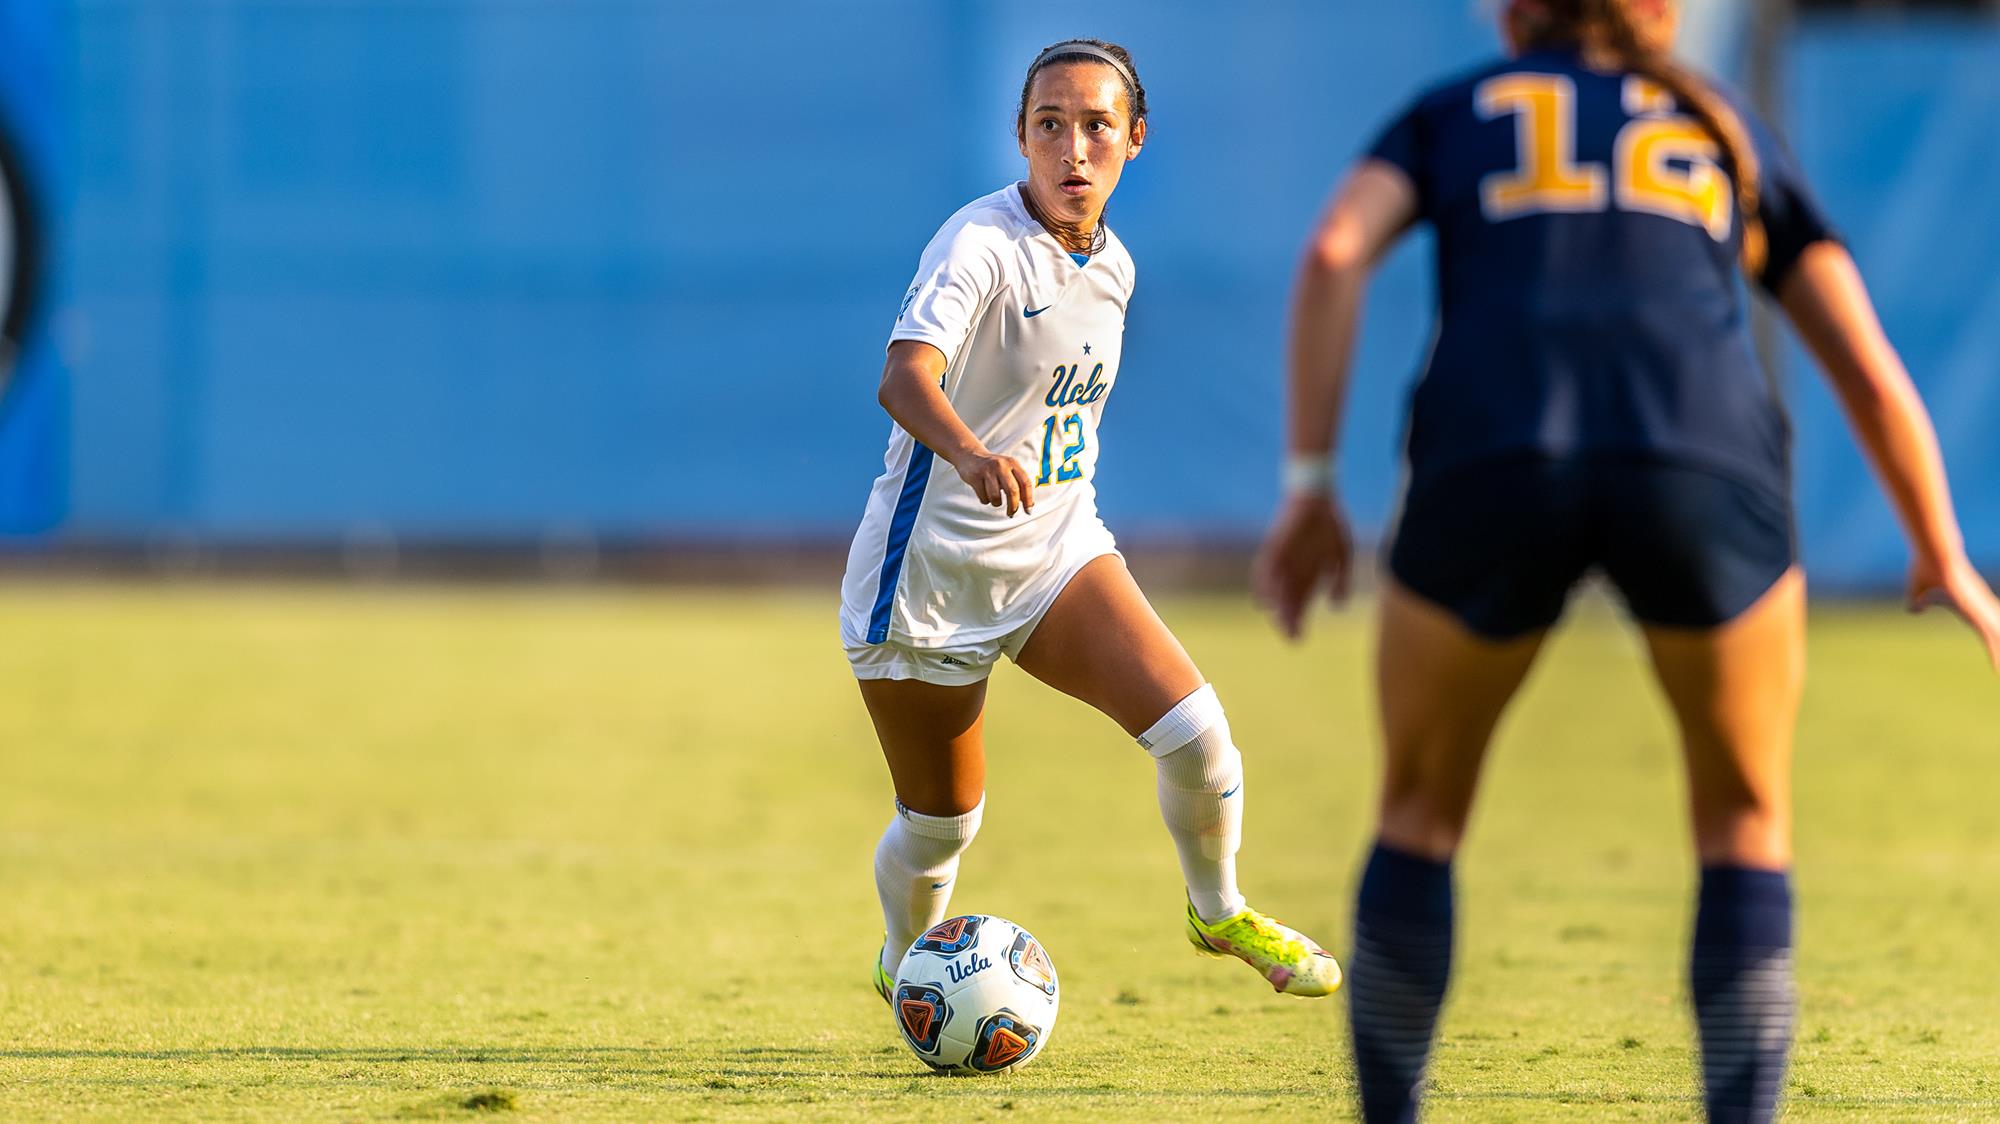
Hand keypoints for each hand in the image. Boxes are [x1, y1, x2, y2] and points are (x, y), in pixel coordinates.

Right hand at [955, 449, 1034, 516]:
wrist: (970, 456)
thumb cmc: (993, 468)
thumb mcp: (1008, 470)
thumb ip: (1018, 485)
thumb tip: (1029, 505)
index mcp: (1012, 463)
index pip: (1025, 483)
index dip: (1028, 499)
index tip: (1028, 511)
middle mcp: (1001, 465)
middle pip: (1012, 491)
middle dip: (1013, 506)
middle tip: (1011, 513)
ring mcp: (987, 470)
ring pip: (996, 497)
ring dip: (996, 503)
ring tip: (994, 497)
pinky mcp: (975, 477)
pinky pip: (983, 497)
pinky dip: (985, 499)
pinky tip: (983, 492)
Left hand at [1253, 493, 1352, 640]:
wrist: (1317, 495)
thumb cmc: (1330, 525)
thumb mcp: (1342, 554)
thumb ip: (1341, 580)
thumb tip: (1337, 606)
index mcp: (1307, 573)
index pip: (1298, 602)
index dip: (1296, 619)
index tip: (1298, 638)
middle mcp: (1292, 569)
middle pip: (1286, 599)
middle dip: (1287, 618)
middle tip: (1290, 636)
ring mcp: (1283, 558)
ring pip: (1275, 587)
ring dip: (1277, 604)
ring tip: (1279, 620)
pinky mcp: (1276, 545)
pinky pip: (1267, 566)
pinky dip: (1265, 582)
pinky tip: (1265, 597)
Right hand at [1906, 554, 1999, 670]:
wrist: (1936, 555)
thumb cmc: (1925, 566)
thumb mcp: (1916, 589)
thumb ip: (1917, 600)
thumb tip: (1914, 609)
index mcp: (1967, 600)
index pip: (1982, 622)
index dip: (1989, 634)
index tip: (1993, 644)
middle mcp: (1979, 605)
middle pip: (1995, 629)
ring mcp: (1980, 608)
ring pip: (1996, 636)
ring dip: (1999, 653)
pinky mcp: (1976, 612)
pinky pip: (1988, 637)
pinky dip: (1993, 653)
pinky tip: (1997, 667)